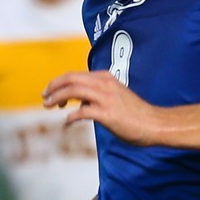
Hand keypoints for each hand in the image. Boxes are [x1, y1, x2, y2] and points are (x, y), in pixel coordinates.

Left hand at [43, 71, 165, 145]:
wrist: (155, 123)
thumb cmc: (136, 114)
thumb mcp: (116, 97)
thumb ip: (98, 96)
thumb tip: (81, 104)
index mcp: (105, 78)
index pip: (75, 75)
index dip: (59, 83)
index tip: (51, 93)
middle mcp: (104, 84)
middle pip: (70, 79)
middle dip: (53, 87)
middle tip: (44, 97)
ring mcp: (105, 98)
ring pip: (72, 91)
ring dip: (56, 98)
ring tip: (48, 106)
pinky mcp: (107, 114)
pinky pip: (81, 112)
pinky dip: (70, 117)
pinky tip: (67, 123)